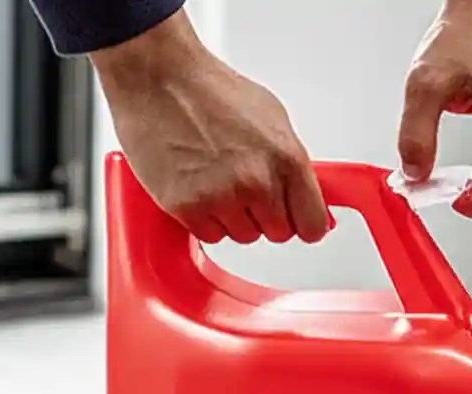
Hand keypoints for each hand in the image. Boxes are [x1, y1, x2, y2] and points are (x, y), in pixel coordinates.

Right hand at [92, 10, 329, 243]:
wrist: (159, 79)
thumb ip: (293, 165)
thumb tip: (308, 198)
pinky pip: (210, 236)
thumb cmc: (211, 92)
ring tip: (215, 178)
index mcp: (286, 159)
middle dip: (265, 215)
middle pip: (277, 233)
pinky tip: (197, 186)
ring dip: (233, 216)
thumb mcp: (273, 120)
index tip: (295, 218)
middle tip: (245, 186)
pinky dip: (204, 218)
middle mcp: (257, 182)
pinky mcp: (187, 207)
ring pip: (243, 236)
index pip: (312, 224)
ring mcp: (221, 197)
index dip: (303, 222)